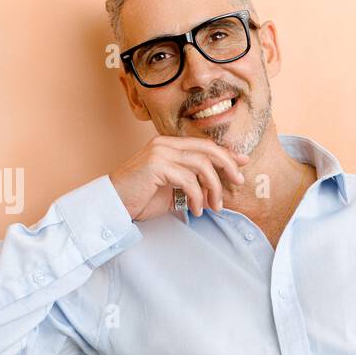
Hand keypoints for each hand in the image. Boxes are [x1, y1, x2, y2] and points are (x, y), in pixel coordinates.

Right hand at [109, 136, 248, 221]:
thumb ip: (193, 186)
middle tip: (238, 182)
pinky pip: (188, 180)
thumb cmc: (141, 198)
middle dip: (228, 165)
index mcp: (169, 145)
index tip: (242, 163)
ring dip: (213, 188)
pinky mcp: (156, 165)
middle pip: (207, 149)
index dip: (226, 153)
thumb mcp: (173, 191)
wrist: (113, 204)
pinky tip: (196, 210)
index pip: (204, 145)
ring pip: (201, 165)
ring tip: (214, 206)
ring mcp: (160, 152)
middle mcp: (165, 144)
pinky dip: (197, 197)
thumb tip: (218, 192)